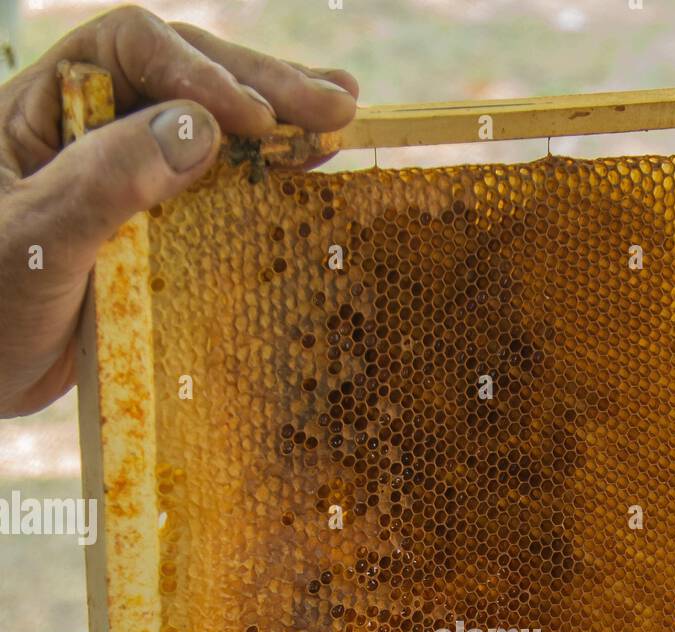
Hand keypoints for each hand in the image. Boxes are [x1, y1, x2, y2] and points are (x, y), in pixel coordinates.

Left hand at [0, 4, 357, 416]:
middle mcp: (87, 127)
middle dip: (262, 89)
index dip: (200, 74)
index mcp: (43, 105)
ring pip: (207, 129)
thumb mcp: (33, 242)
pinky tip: (308, 170)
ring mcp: (123, 179)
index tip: (253, 123)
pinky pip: (213, 193)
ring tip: (342, 117)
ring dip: (277, 123)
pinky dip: (262, 180)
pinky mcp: (150, 233)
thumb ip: (106, 180)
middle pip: (183, 77)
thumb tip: (201, 130)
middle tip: (336, 105)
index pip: (132, 49)